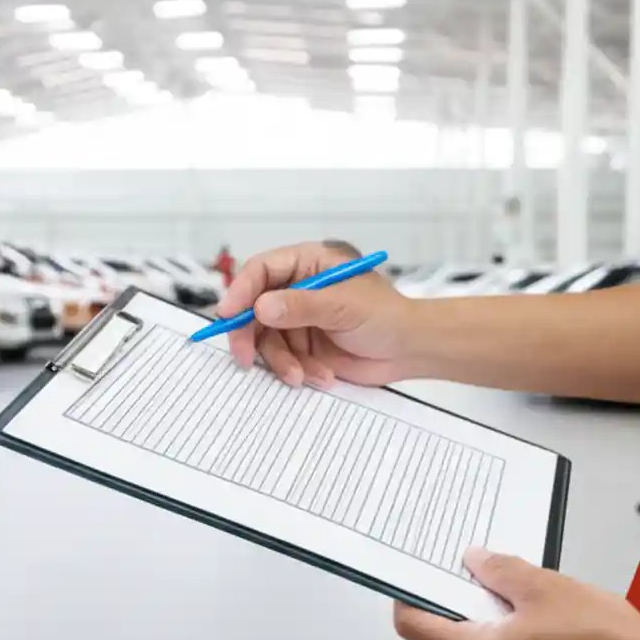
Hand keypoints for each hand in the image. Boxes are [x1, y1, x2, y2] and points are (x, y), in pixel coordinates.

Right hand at [219, 241, 416, 386]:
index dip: (241, 291)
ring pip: (265, 338)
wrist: (410, 352)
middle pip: (253, 306)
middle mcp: (296, 288)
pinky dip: (296, 370)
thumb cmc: (385, 317)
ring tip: (302, 374)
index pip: (262, 270)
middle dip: (250, 335)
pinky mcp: (301, 346)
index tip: (229, 315)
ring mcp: (297, 319)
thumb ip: (301, 306)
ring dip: (280, 360)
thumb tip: (260, 307)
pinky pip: (281, 358)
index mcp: (308, 263)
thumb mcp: (344, 307)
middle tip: (244, 357)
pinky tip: (320, 376)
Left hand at [395, 548, 639, 639]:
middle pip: (445, 634)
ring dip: (487, 617)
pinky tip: (532, 616)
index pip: (413, 625)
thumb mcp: (546, 589)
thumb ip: (501, 570)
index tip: (415, 574)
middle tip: (472, 571)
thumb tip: (475, 559)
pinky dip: (507, 635)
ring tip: (512, 591)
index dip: (409, 594)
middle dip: (458, 599)